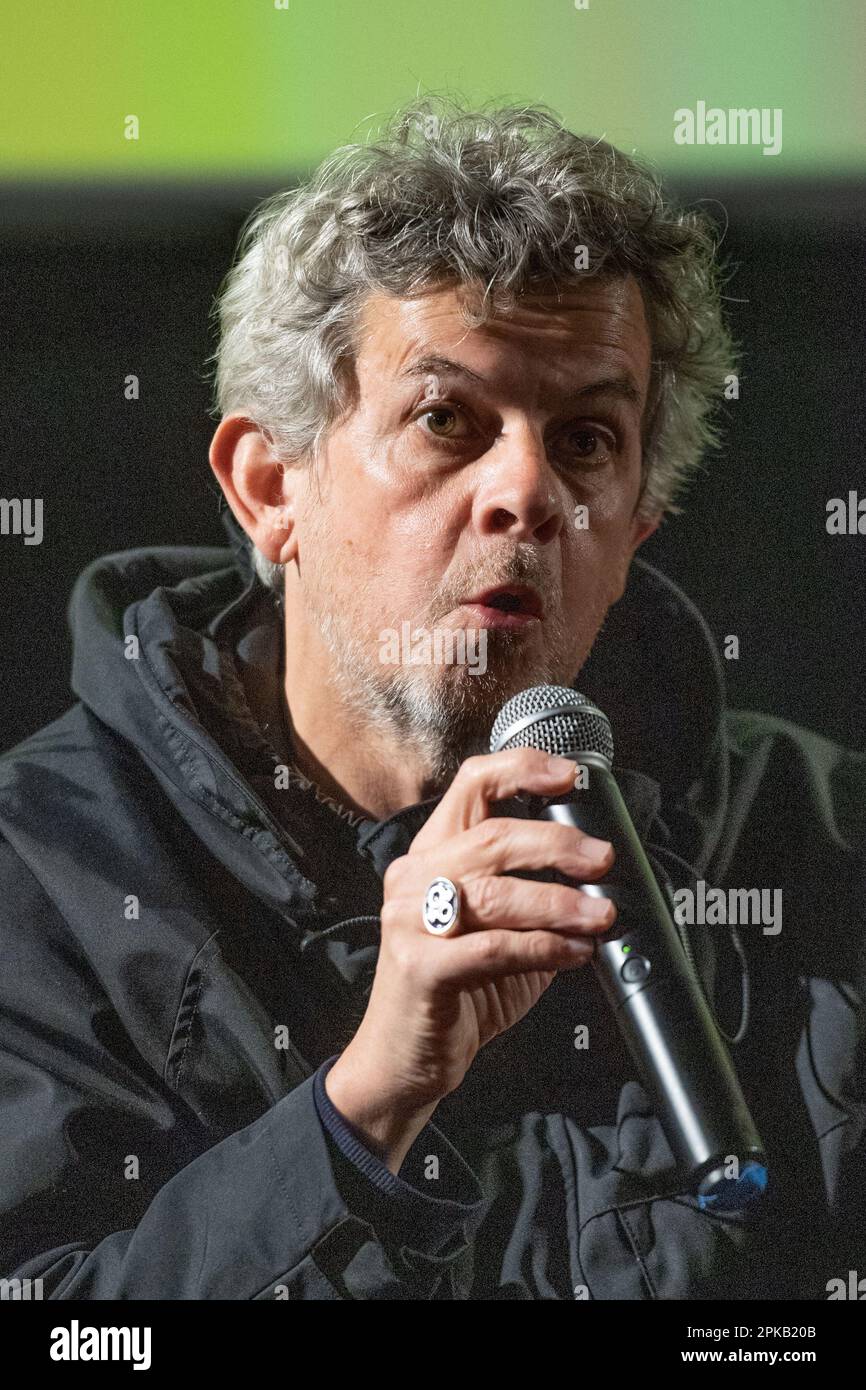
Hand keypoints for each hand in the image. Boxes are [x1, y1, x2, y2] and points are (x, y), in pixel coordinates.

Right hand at [325, 748, 615, 1170]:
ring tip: (601, 915)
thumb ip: (532, 893)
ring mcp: (410, 920)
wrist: (404, 1058)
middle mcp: (414, 877)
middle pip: (493, 837)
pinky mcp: (420, 966)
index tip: (570, 776)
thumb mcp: (496, 928)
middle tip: (602, 860)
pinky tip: (575, 953)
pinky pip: (494, 947)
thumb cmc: (457, 989)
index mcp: (432, 853)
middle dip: (559, 844)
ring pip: (496, 893)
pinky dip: (545, 948)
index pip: (471, 784)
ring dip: (560, 902)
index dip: (523, 770)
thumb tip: (599, 873)